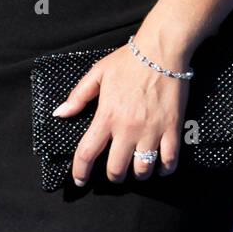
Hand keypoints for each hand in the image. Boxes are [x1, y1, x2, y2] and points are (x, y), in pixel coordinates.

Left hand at [52, 40, 189, 186]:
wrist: (160, 51)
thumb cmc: (127, 61)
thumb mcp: (97, 73)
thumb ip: (78, 96)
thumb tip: (60, 114)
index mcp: (107, 115)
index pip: (87, 153)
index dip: (80, 172)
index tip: (79, 180)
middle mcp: (128, 128)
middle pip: (116, 169)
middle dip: (112, 175)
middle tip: (113, 172)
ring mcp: (151, 131)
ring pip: (143, 170)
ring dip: (138, 174)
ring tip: (136, 168)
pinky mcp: (172, 129)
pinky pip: (170, 161)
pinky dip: (164, 170)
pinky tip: (159, 167)